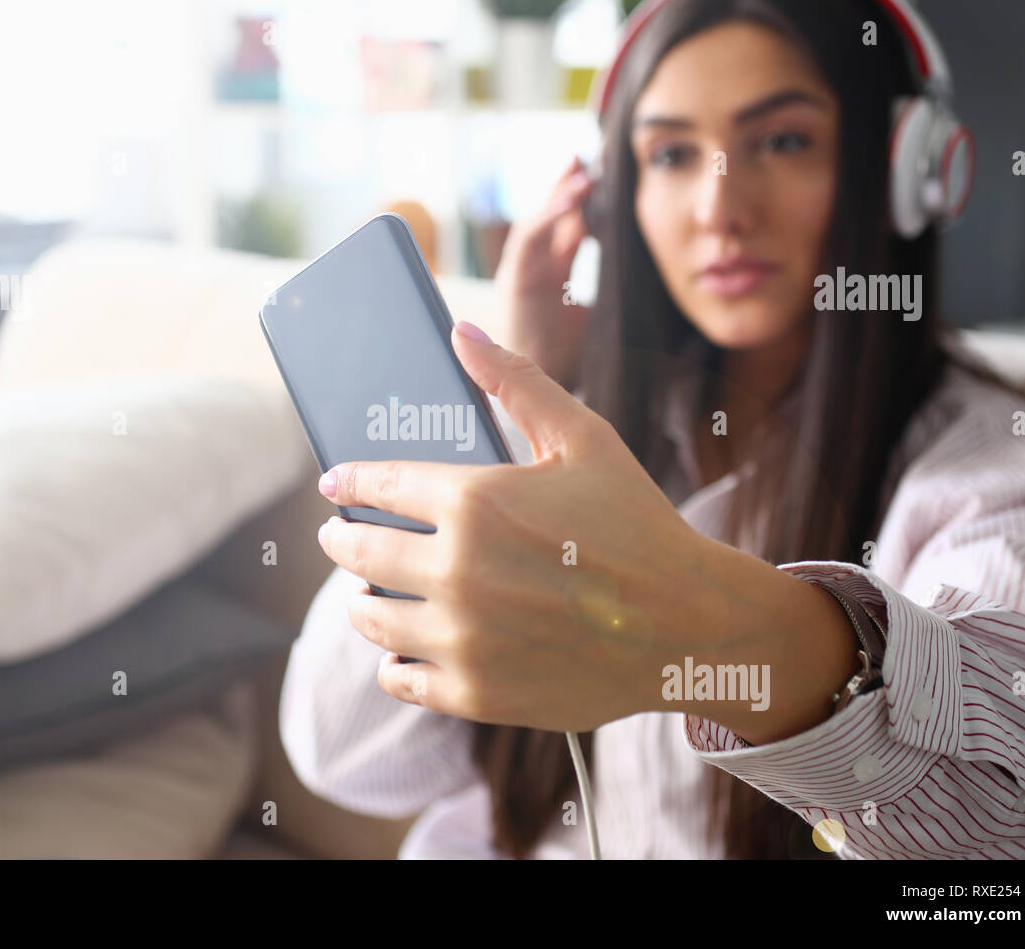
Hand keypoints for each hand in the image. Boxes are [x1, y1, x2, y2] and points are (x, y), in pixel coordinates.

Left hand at [314, 321, 723, 732]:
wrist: (689, 625)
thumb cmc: (638, 525)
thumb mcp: (584, 439)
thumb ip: (516, 383)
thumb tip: (460, 333)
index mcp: (474, 501)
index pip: (377, 486)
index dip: (348, 483)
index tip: (336, 487)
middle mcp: (456, 571)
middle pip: (360, 554)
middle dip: (341, 541)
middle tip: (339, 538)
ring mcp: (462, 637)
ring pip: (372, 619)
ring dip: (362, 601)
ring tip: (369, 594)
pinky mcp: (474, 691)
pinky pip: (400, 678)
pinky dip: (394, 661)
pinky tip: (404, 648)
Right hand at [494, 156, 594, 387]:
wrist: (543, 397)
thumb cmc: (572, 364)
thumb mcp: (600, 316)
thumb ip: (614, 292)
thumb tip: (654, 268)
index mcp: (554, 276)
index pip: (570, 228)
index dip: (587, 202)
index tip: (608, 176)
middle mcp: (536, 271)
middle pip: (550, 218)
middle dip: (568, 187)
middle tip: (589, 157)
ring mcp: (522, 275)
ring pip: (538, 223)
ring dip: (558, 195)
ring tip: (582, 170)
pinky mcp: (514, 282)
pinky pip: (528, 240)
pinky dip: (548, 216)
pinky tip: (572, 198)